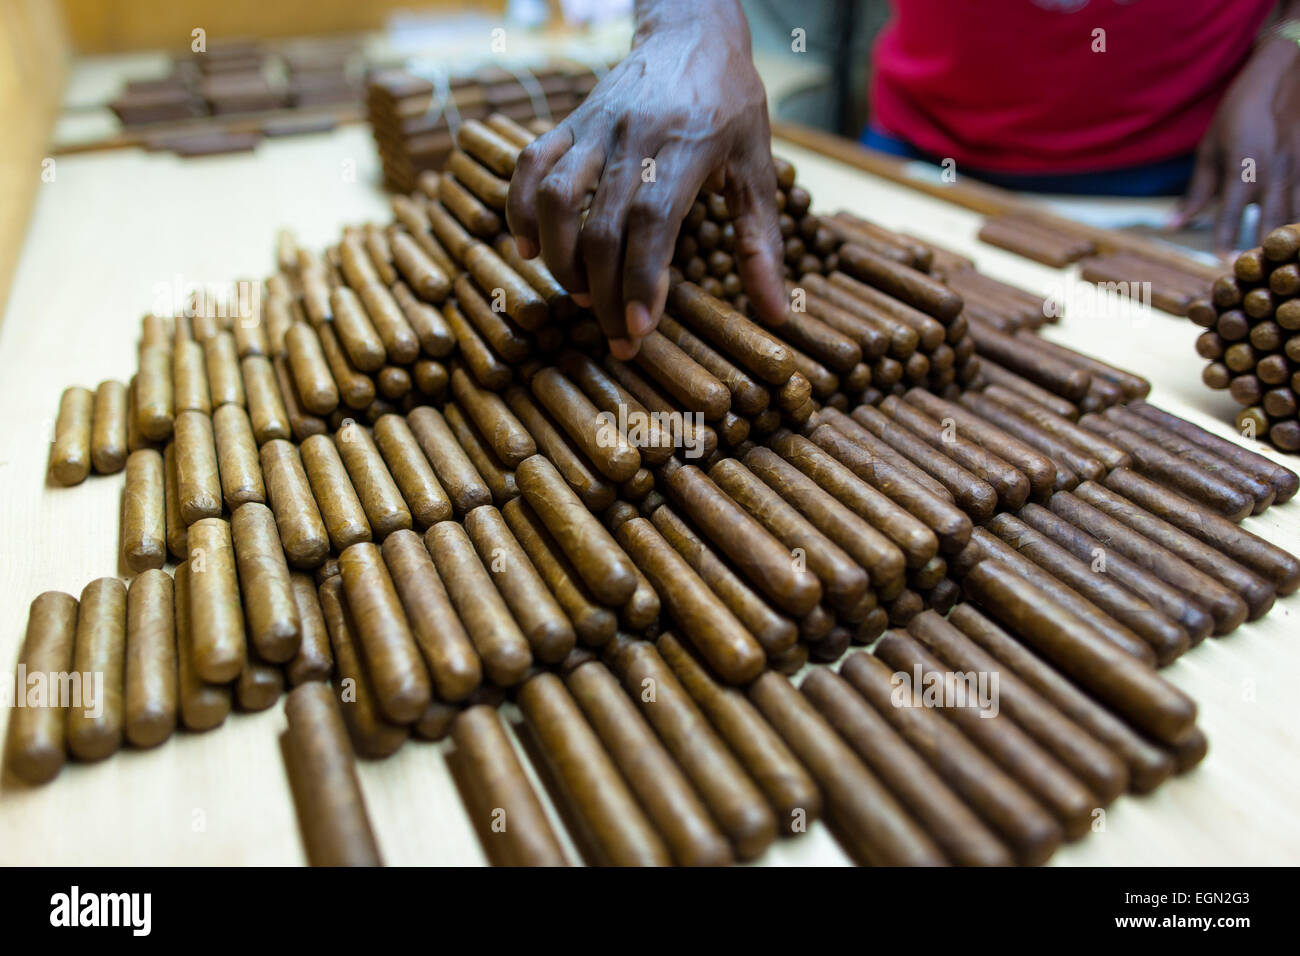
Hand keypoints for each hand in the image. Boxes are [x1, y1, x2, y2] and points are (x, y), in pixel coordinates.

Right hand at [505, 0, 785, 357]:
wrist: (692, 32)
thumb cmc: (731, 105)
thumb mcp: (757, 168)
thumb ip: (760, 243)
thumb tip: (775, 313)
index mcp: (688, 146)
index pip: (652, 221)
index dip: (640, 279)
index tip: (638, 326)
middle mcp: (635, 136)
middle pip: (603, 226)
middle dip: (604, 292)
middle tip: (617, 337)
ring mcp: (595, 127)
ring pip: (558, 198)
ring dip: (560, 258)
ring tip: (580, 295)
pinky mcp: (569, 122)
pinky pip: (531, 166)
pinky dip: (522, 210)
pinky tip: (530, 249)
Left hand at [1174, 35, 1299, 257]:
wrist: (1286, 71)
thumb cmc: (1240, 112)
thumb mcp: (1210, 148)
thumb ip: (1196, 191)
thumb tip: (1172, 224)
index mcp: (1244, 167)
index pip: (1232, 215)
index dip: (1227, 242)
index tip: (1224, 266)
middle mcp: (1276, 170)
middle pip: (1273, 221)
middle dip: (1266, 250)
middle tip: (1258, 274)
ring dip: (1293, 238)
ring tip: (1285, 264)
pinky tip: (1299, 236)